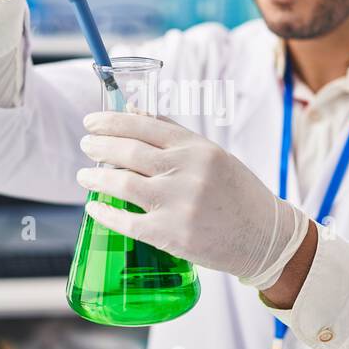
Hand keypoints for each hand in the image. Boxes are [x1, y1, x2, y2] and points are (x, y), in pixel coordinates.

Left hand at [76, 111, 310, 289]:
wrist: (264, 238)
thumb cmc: (237, 194)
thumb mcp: (212, 155)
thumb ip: (173, 133)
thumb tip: (133, 110)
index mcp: (197, 148)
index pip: (144, 125)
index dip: (112, 121)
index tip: (91, 121)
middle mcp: (187, 171)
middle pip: (129, 151)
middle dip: (99, 145)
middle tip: (85, 144)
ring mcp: (179, 203)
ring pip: (123, 183)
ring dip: (96, 177)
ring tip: (83, 175)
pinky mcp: (172, 235)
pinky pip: (127, 222)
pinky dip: (105, 214)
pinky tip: (93, 208)